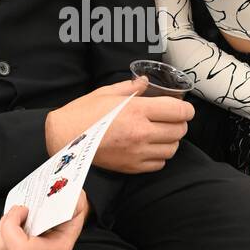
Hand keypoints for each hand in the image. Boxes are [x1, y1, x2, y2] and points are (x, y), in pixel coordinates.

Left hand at [0, 190, 89, 249]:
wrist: (69, 217)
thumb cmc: (69, 207)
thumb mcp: (73, 200)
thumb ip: (64, 200)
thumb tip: (50, 197)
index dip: (12, 226)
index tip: (22, 209)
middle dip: (4, 224)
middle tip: (18, 212)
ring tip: (14, 221)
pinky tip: (7, 231)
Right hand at [45, 76, 193, 173]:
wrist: (63, 139)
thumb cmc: (83, 113)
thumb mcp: (107, 93)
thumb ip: (131, 87)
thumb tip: (145, 82)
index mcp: (137, 110)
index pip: (178, 111)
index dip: (186, 110)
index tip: (184, 109)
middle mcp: (141, 132)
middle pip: (179, 131)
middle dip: (180, 124)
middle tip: (172, 120)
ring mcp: (137, 152)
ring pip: (172, 149)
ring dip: (171, 141)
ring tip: (161, 134)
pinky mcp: (131, 167)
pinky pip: (159, 164)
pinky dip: (159, 156)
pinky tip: (150, 148)